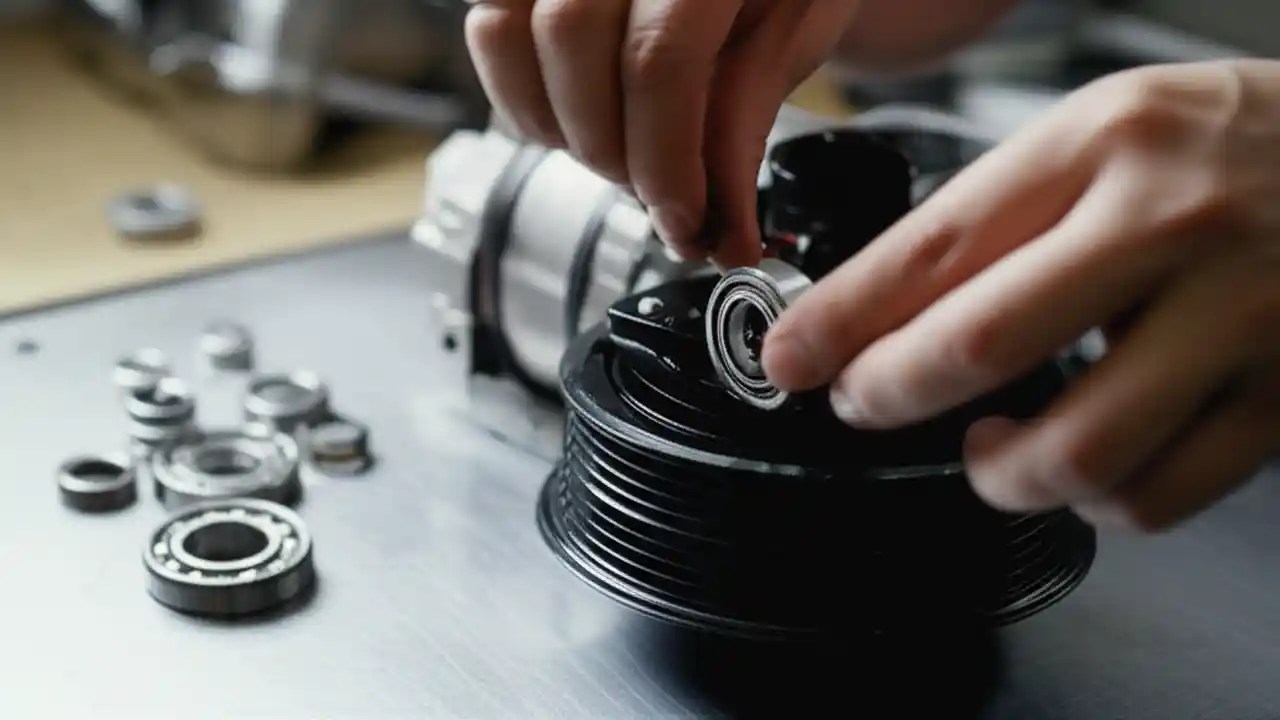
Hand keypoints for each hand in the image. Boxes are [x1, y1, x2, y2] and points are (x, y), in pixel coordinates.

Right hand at [463, 0, 861, 267]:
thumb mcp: (789, 38)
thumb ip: (741, 129)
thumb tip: (723, 235)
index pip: (656, 57)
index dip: (663, 161)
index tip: (683, 220)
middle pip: (569, 38)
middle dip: (607, 145)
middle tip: (652, 192)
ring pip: (507, 29)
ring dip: (553, 121)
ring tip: (613, 151)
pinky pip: (489, 24)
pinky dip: (518, 90)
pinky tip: (571, 115)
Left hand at [763, 60, 1279, 531]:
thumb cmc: (1239, 145)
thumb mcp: (1113, 132)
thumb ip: (1010, 210)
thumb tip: (887, 302)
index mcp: (1105, 143)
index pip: (934, 246)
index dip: (840, 318)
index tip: (790, 356)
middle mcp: (1171, 222)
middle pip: (980, 346)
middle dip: (888, 393)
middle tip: (863, 402)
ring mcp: (1241, 313)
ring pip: (1074, 450)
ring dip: (998, 473)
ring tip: (985, 450)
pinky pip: (1159, 495)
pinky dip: (1097, 503)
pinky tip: (1085, 468)